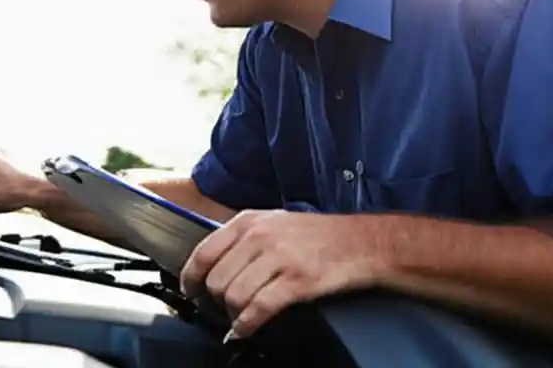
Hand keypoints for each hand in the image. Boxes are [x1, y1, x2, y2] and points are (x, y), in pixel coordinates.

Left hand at [180, 210, 388, 339]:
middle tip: (222, 308)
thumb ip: (243, 238)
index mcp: (249, 222)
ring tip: (238, 319)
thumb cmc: (317, 235)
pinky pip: (259, 309)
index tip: (190, 291)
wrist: (362, 243)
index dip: (190, 278)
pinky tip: (245, 330)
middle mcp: (260, 237)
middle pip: (217, 279)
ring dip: (232, 315)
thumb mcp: (273, 222)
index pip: (204, 252)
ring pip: (234, 296)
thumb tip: (213, 264)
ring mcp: (279, 258)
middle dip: (216, 300)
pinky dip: (246, 325)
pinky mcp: (297, 281)